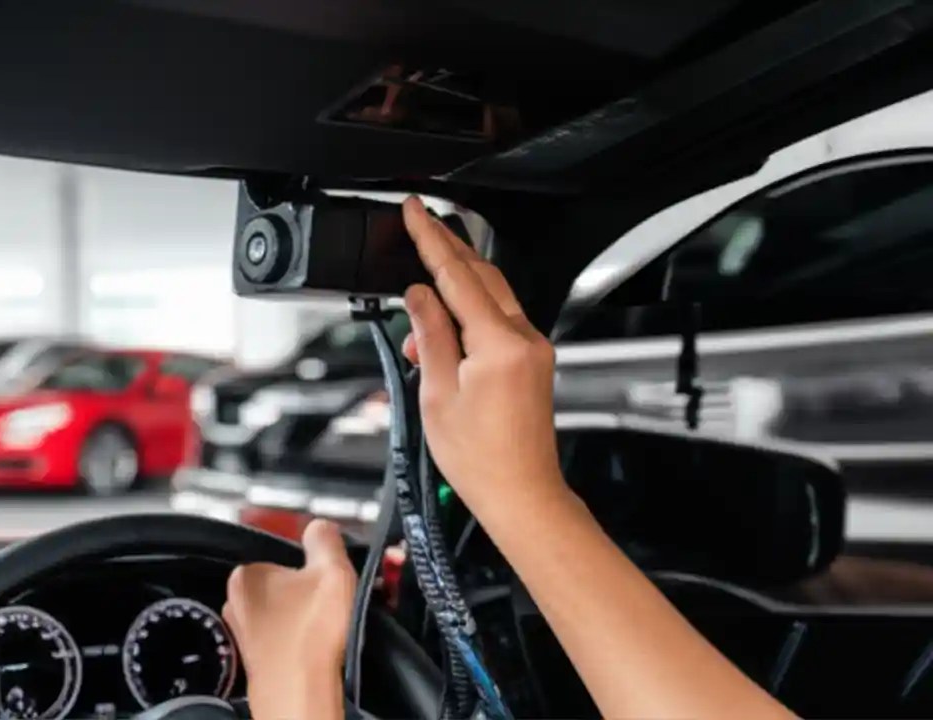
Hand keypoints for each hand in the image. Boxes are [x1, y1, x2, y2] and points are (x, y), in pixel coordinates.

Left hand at [223, 519, 356, 719]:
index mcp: (246, 574)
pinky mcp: (256, 659)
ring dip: (305, 619)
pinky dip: (299, 641)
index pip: (285, 557)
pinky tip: (314, 649)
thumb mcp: (331, 569)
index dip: (312, 569)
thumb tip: (321, 526)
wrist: (298, 693)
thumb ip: (324, 538)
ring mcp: (244, 634)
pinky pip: (284, 639)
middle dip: (308, 594)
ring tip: (324, 630)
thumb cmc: (309, 635)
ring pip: (285, 614)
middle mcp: (236, 603)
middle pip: (284, 586)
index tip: (327, 583)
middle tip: (329, 606)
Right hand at [399, 196, 566, 514]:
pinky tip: (441, 337)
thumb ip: (430, 334)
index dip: (431, 238)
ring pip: (490, 297)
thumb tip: (419, 295)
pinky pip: (497, 321)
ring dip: (452, 292)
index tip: (414, 211)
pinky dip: (467, 318)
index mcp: (499, 343)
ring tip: (416, 318)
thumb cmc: (481, 460)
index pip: (458, 274)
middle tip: (418, 226)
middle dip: (446, 251)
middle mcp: (524, 339)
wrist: (520, 494)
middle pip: (481, 275)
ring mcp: (533, 349)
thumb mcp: (437, 393)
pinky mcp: (533, 362)